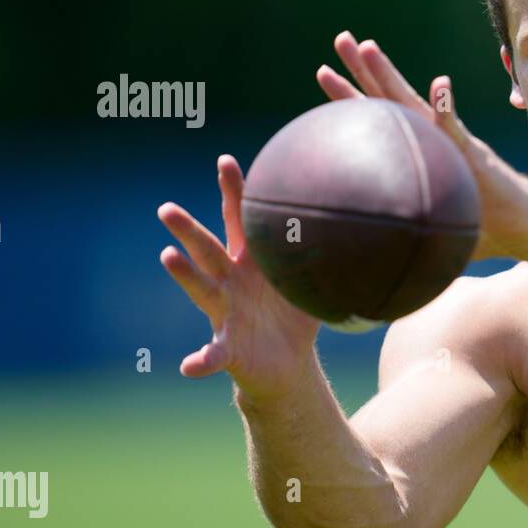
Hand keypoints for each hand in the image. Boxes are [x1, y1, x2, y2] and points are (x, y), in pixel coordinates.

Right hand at [157, 156, 320, 400]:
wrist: (287, 364)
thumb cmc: (293, 315)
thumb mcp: (307, 282)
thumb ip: (320, 255)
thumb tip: (361, 225)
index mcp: (249, 262)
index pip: (239, 221)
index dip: (233, 192)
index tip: (225, 161)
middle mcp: (229, 283)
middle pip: (207, 250)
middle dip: (188, 230)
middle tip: (167, 208)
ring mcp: (225, 314)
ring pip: (202, 290)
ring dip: (185, 275)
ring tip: (168, 257)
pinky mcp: (228, 349)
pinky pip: (213, 354)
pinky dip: (202, 360)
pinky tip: (190, 366)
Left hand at [316, 31, 527, 261]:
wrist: (523, 226)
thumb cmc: (480, 230)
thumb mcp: (430, 230)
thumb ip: (403, 237)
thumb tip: (368, 265)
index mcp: (419, 152)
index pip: (377, 119)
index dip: (350, 98)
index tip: (324, 73)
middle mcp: (431, 138)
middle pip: (387, 97)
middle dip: (362, 68)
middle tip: (340, 39)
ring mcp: (450, 141)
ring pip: (413, 101)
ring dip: (389, 73)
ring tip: (367, 46)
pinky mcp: (473, 153)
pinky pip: (455, 129)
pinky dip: (445, 108)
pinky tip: (439, 86)